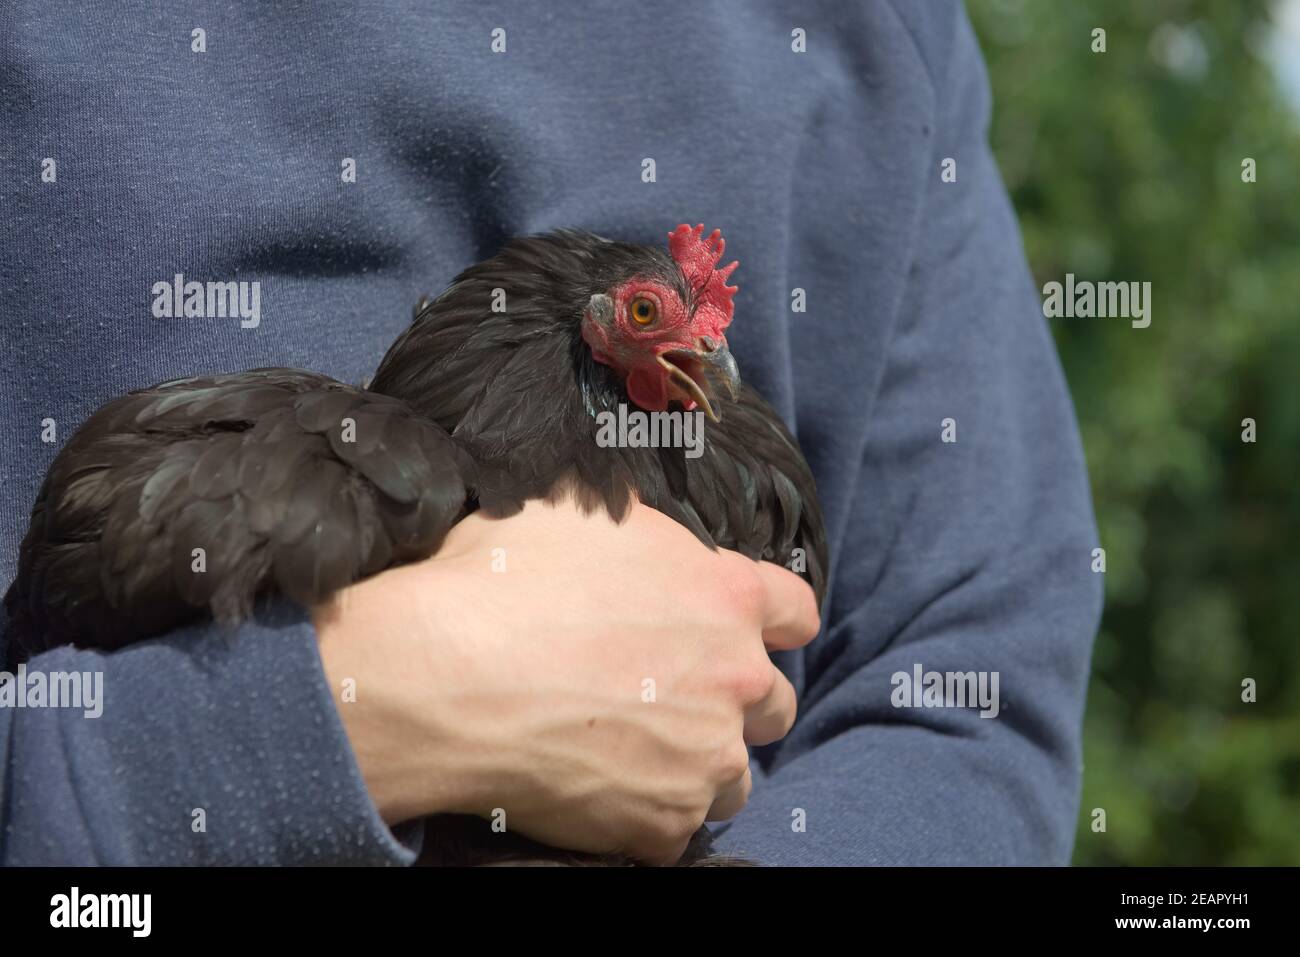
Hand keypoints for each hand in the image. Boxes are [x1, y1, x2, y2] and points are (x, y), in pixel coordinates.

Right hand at [314, 494, 819, 863]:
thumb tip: (628, 516)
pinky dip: (646, 815)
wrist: (446, 677)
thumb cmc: (502, 582)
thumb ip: (633, 525)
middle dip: (736, 701)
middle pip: (774, 702)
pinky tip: (600, 791)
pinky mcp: (666, 821)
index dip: (775, 621)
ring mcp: (706, 756)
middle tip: (677, 699)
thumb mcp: (573, 512)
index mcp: (725, 594)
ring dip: (698, 765)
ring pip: (734, 774)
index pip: (795, 610)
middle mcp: (735, 677)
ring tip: (636, 754)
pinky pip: (676, 829)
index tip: (759, 633)